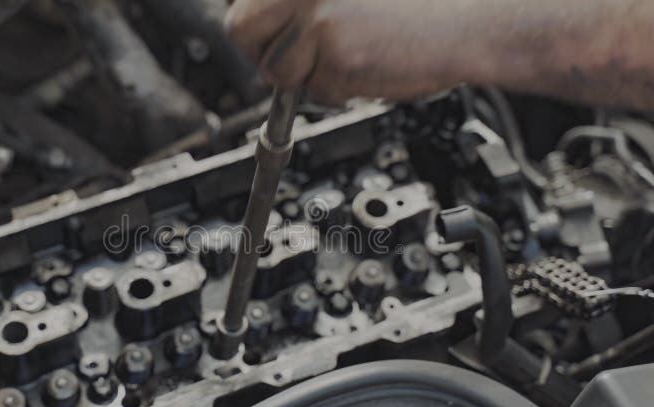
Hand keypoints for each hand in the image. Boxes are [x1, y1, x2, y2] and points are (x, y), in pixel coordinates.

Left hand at [226, 0, 488, 103]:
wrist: (470, 20)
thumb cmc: (419, 5)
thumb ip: (304, 4)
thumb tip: (261, 29)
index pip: (242, 8)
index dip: (259, 31)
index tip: (275, 40)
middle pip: (243, 35)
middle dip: (271, 55)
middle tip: (304, 58)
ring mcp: (317, 14)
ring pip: (278, 72)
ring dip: (309, 77)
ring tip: (350, 57)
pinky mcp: (336, 50)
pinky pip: (316, 91)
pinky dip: (341, 90)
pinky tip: (370, 65)